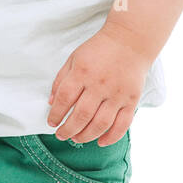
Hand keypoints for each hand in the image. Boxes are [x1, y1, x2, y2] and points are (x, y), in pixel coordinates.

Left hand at [46, 27, 151, 145]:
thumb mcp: (74, 58)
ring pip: (100, 124)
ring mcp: (117, 94)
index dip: (56, 114)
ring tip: (76, 139)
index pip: (65, 98)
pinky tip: (100, 142)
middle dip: (68, 130)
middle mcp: (100, 84)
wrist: (130, 40)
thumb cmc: (99, 49)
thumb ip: (61, 79)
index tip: (51, 122)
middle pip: (81, 115)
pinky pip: (122, 124)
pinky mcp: (132, 100)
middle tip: (61, 135)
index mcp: (82, 72)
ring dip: (86, 136)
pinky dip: (111, 137)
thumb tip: (51, 103)